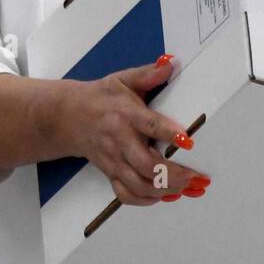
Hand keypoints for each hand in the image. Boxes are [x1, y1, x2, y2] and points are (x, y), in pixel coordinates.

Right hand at [52, 54, 208, 206]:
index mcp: (126, 114)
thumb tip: (170, 63)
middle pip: (145, 165)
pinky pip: (125, 194)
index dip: (169, 134)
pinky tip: (162, 195)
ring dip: (164, 190)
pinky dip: (145, 200)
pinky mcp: (110, 172)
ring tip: (187, 188)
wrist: (68, 116)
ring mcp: (114, 160)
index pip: (149, 124)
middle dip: (173, 175)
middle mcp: (120, 140)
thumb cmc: (100, 98)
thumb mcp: (123, 79)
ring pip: (138, 184)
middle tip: (195, 177)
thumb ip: (148, 73)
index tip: (188, 141)